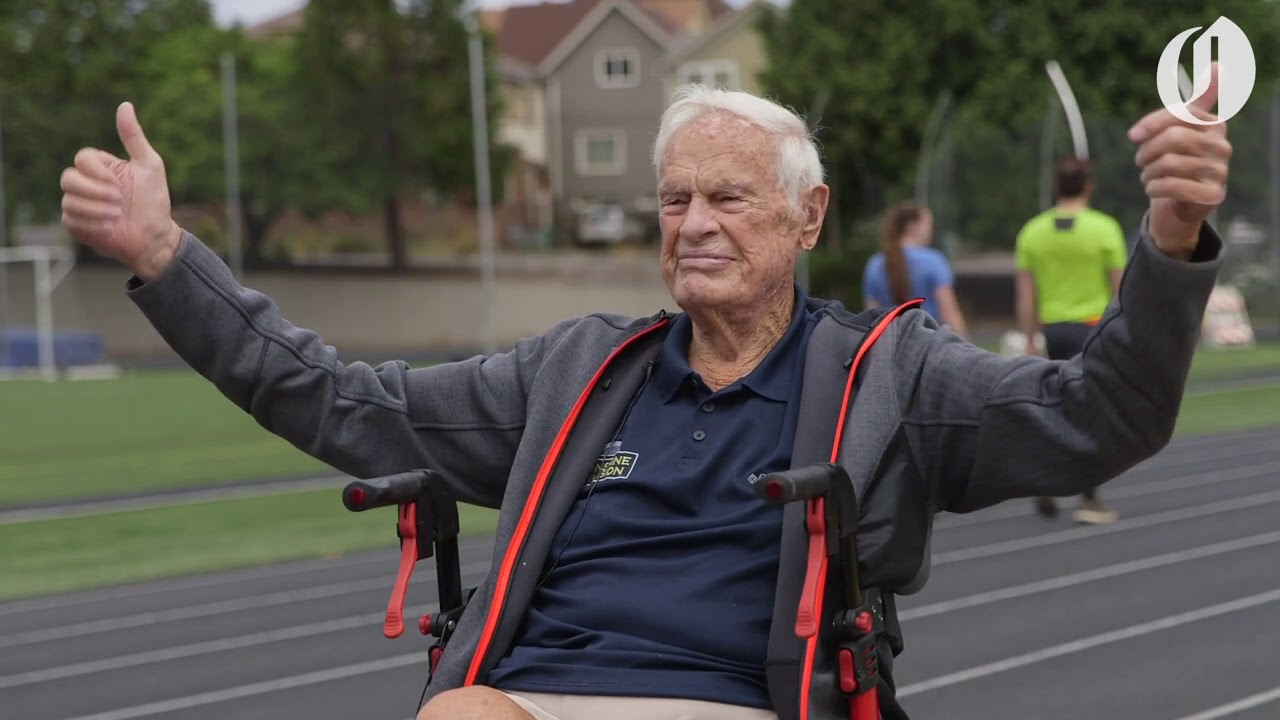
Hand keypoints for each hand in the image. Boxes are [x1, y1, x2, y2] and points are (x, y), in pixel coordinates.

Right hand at [60, 102, 181, 280]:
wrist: (154, 238)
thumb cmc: (154, 202)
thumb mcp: (150, 165)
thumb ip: (134, 137)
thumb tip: (125, 105)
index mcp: (102, 167)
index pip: (82, 157)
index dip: (97, 172)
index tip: (119, 186)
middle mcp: (87, 183)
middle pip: (68, 178)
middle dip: (95, 193)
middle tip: (118, 203)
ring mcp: (79, 204)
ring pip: (68, 200)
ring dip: (95, 211)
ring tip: (116, 217)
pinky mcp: (76, 224)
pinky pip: (69, 219)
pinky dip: (92, 225)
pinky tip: (109, 229)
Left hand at [1128, 61, 1231, 259]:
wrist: (1178, 204)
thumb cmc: (1175, 161)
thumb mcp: (1178, 128)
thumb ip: (1195, 98)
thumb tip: (1218, 63)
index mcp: (1214, 124)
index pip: (1180, 114)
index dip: (1151, 124)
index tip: (1133, 136)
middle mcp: (1222, 146)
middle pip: (1172, 139)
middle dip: (1147, 152)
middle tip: (1140, 161)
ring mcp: (1220, 171)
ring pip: (1170, 163)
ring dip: (1148, 172)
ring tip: (1147, 176)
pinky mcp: (1213, 195)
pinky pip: (1174, 186)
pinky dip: (1154, 188)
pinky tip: (1152, 189)